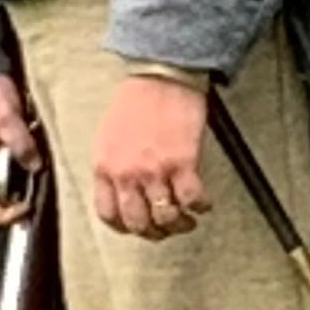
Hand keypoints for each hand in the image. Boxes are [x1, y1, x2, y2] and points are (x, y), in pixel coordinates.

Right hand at [0, 73, 40, 225]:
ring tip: (40, 172)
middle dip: (18, 201)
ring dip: (23, 184)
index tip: (26, 207)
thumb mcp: (5, 115)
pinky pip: (10, 164)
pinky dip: (23, 165)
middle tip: (40, 192)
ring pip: (5, 182)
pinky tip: (37, 155)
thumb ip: (20, 142)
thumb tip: (35, 167)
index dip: (4, 215)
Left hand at [91, 72, 212, 239]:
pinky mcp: (182, 163)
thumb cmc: (136, 100)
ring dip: (180, 224)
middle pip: (138, 223)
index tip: (137, 228)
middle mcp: (127, 174)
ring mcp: (155, 170)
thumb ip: (113, 166)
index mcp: (105, 167)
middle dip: (155, 232)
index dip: (125, 228)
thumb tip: (124, 190)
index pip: (108, 214)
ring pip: (166, 217)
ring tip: (188, 219)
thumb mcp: (108, 137)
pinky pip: (192, 199)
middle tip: (166, 229)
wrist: (161, 76)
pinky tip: (204, 203)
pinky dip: (201, 206)